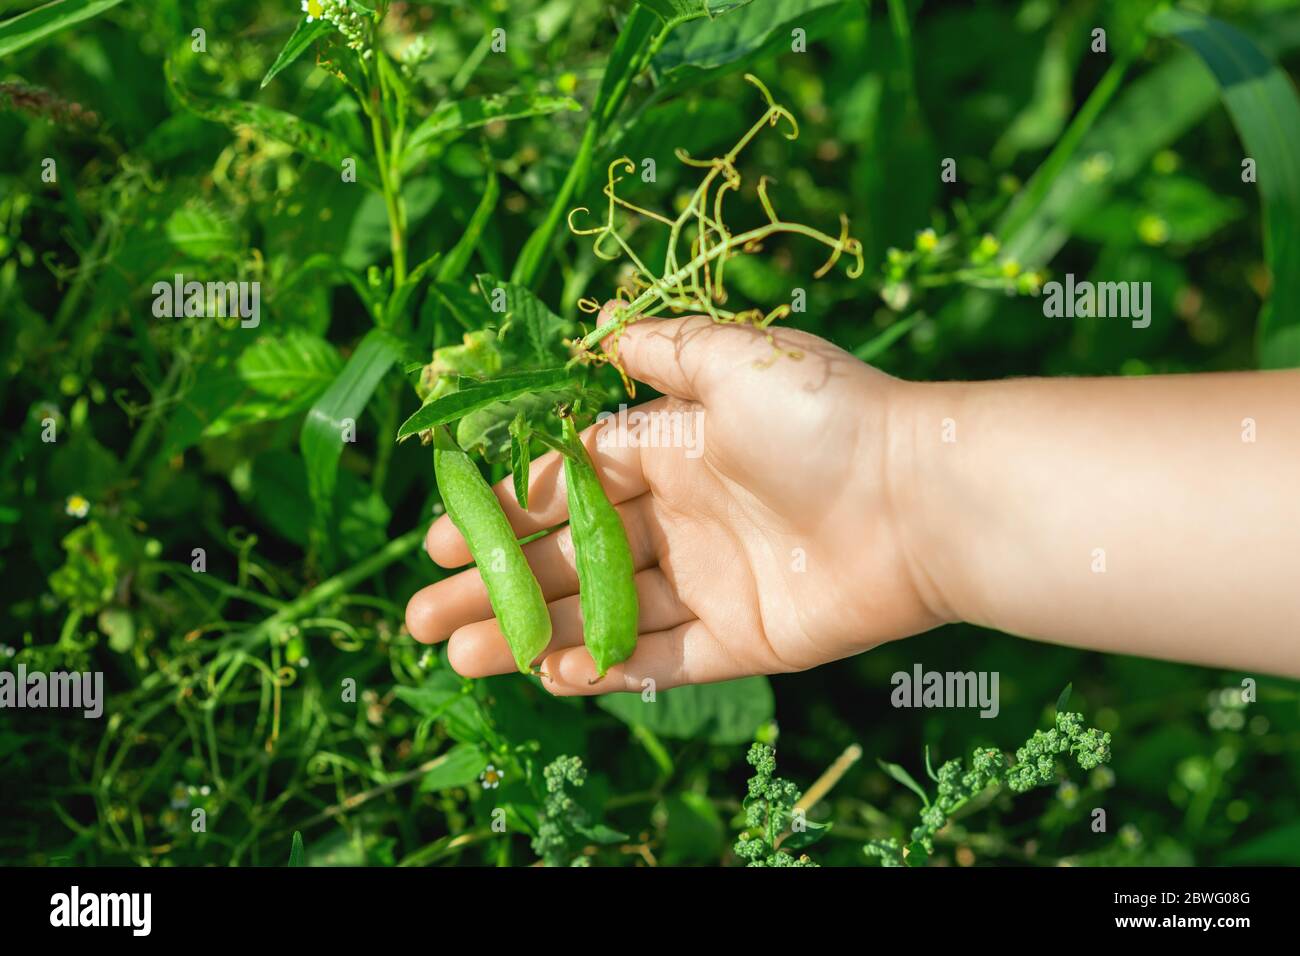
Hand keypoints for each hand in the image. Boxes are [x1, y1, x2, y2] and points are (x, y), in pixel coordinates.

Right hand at [404, 312, 947, 692]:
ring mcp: (711, 582)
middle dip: (495, 585)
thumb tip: (602, 331)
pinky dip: (606, 670)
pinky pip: (662, 660)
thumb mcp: (736, 358)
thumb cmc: (827, 415)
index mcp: (673, 451)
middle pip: (570, 558)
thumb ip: (665, 350)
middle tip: (422, 619)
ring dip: (530, 635)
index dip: (504, 513)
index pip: (568, 486)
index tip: (439, 541)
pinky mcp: (744, 639)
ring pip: (602, 614)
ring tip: (457, 656)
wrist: (924, 496)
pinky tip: (547, 673)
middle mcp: (684, 517)